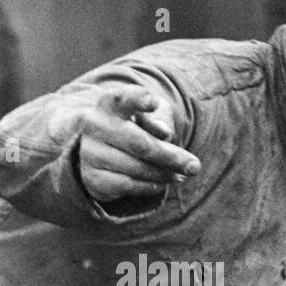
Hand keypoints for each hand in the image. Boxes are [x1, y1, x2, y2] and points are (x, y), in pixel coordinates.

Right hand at [76, 84, 200, 202]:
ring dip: (164, 174)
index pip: (121, 99)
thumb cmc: (135, 129)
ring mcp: (90, 152)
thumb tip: (164, 132)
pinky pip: (128, 186)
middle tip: (194, 166)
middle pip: (141, 144)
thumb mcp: (150, 117)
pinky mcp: (92, 177)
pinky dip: (149, 186)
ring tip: (180, 175)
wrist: (103, 152)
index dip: (137, 99)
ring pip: (137, 168)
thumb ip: (159, 118)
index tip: (153, 101)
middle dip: (172, 157)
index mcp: (110, 105)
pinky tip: (161, 184)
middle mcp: (95, 125)